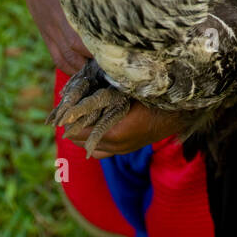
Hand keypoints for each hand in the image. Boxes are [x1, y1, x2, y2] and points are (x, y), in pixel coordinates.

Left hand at [69, 99, 186, 157]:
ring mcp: (120, 149)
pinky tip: (92, 130)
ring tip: (77, 121)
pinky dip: (92, 143)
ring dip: (81, 136)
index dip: (69, 119)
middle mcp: (115, 145)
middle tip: (66, 113)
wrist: (176, 115)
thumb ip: (107, 94)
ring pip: (89, 148)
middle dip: (72, 127)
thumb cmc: (152, 100)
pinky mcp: (125, 149)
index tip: (61, 109)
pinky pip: (101, 151)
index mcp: (114, 132)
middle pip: (80, 141)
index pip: (79, 131)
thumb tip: (85, 85)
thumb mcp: (127, 93)